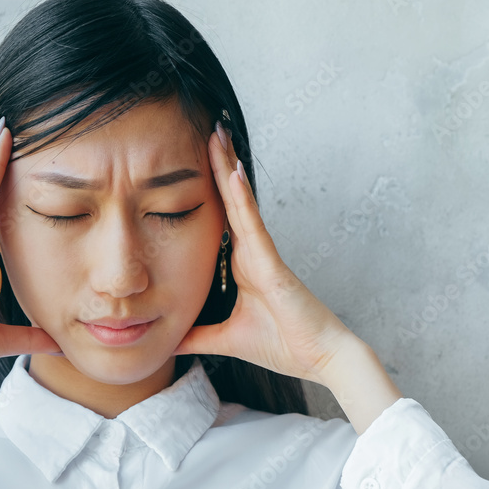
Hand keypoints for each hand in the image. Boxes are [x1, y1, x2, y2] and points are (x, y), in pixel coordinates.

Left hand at [172, 122, 356, 384]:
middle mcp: (253, 252)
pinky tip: (232, 172)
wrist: (321, 359)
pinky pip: (253, 225)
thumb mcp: (226, 340)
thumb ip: (197, 336)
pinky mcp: (272, 264)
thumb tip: (166, 342)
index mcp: (243, 265)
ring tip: (217, 134)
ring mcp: (263, 254)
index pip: (220, 218)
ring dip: (228, 168)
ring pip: (241, 203)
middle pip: (230, 200)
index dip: (209, 189)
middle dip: (218, 165)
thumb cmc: (284, 346)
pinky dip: (242, 198)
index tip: (191, 161)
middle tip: (206, 129)